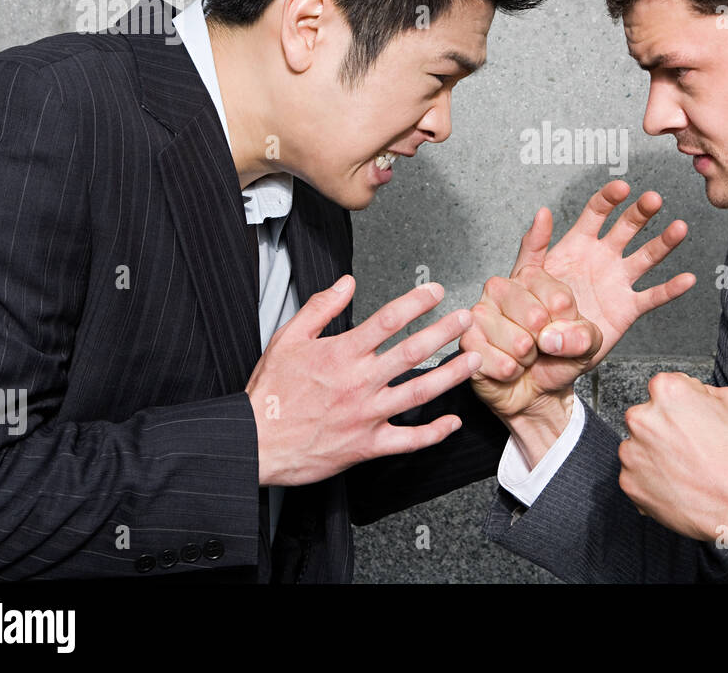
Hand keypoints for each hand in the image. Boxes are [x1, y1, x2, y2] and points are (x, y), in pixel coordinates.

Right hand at [246, 275, 481, 486]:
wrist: (254, 441)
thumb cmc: (270, 393)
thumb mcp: (287, 339)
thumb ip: (320, 308)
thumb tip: (346, 283)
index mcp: (341, 354)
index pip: (388, 320)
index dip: (416, 302)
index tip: (435, 292)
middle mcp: (359, 382)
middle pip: (412, 351)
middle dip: (444, 332)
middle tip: (466, 318)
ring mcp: (366, 414)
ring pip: (419, 392)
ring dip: (451, 375)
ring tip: (474, 360)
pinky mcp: (367, 445)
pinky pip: (407, 440)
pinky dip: (433, 433)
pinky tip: (452, 422)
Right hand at [467, 262, 602, 422]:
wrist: (538, 391)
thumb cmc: (558, 358)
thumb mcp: (587, 343)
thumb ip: (583, 335)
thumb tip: (553, 337)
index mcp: (531, 277)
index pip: (560, 297)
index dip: (567, 323)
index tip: (562, 327)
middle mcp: (500, 289)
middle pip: (536, 317)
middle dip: (545, 340)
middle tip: (540, 343)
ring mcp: (479, 314)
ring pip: (519, 342)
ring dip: (528, 358)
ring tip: (524, 354)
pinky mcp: (467, 342)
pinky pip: (502, 363)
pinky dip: (512, 372)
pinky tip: (510, 366)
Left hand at [512, 180, 695, 364]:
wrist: (541, 351)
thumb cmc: (531, 309)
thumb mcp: (526, 273)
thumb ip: (534, 243)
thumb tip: (543, 210)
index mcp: (579, 244)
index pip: (597, 212)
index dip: (610, 198)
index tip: (622, 188)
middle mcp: (603, 258)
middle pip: (627, 227)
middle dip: (641, 212)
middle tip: (653, 199)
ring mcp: (618, 282)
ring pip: (646, 257)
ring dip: (664, 242)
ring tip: (679, 228)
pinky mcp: (627, 309)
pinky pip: (653, 297)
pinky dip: (671, 289)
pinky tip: (687, 279)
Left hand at [618, 372, 727, 563]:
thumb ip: (703, 390)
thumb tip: (694, 392)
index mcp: (665, 391)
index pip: (661, 389)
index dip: (677, 406)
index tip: (687, 421)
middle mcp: (641, 418)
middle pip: (644, 418)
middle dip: (660, 430)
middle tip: (686, 448)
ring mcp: (631, 452)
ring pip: (637, 448)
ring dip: (652, 456)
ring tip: (682, 470)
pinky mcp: (628, 482)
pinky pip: (634, 477)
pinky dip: (649, 481)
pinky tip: (674, 486)